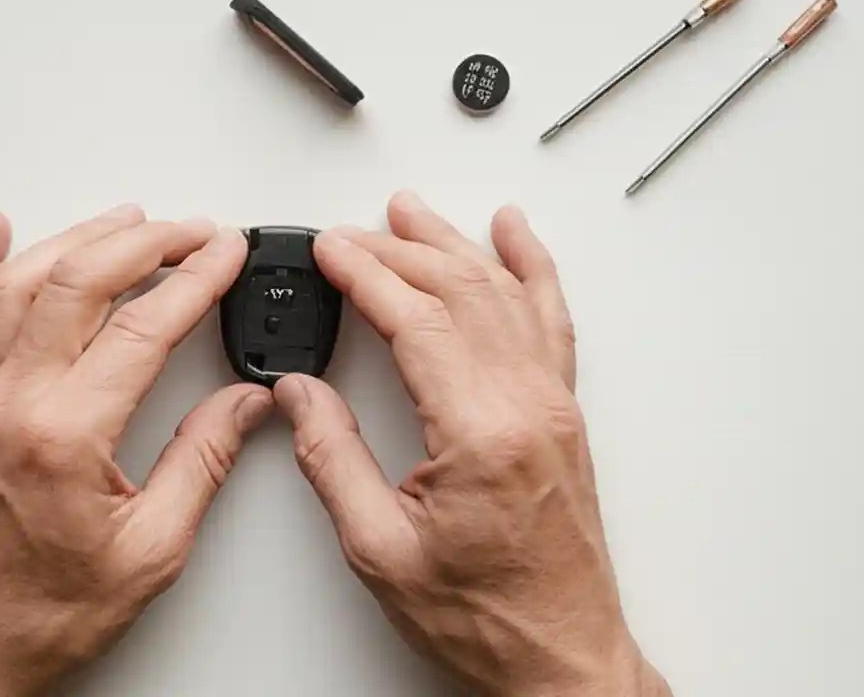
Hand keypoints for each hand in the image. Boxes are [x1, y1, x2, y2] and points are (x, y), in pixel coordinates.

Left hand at [0, 207, 272, 696]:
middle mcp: (8, 403)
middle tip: (191, 231)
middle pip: (79, 283)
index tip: (227, 254)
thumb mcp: (150, 551)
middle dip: (146, 242)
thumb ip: (202, 463)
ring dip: (74, 239)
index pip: (143, 328)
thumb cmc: (40, 617)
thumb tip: (244, 405)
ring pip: (15, 286)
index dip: (197, 281)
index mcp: (64, 436)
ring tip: (122, 220)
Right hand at [275, 192, 669, 695]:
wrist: (559, 657)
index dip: (363, 274)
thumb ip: (333, 460)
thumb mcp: (380, 549)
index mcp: (480, 433)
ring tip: (413, 212)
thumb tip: (300, 396)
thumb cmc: (484, 616)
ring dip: (454, 245)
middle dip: (397, 250)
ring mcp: (554, 404)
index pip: (414, 321)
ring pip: (503, 294)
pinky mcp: (563, 413)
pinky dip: (534, 268)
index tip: (330, 249)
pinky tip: (516, 236)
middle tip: (351, 232)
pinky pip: (551, 319)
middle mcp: (527, 405)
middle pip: (458, 293)